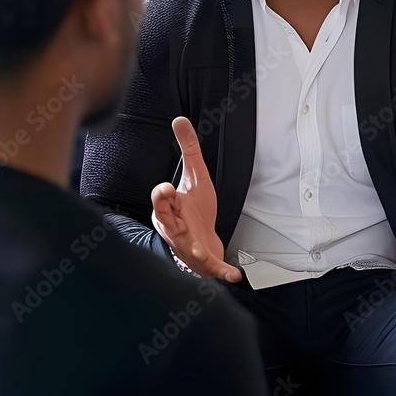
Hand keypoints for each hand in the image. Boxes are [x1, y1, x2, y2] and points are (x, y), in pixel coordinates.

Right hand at [150, 116, 242, 281]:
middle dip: (169, 219)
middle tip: (173, 212)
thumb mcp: (196, 177)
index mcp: (169, 209)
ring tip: (200, 253)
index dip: (163, 195)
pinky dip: (221, 271)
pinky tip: (234, 275)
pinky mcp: (204, 261)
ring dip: (193, 250)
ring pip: (187, 247)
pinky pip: (211, 268)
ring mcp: (188, 246)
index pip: (161, 200)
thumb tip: (180, 120)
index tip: (167, 188)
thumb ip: (188, 149)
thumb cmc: (195, 212)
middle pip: (168, 223)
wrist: (204, 243)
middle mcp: (174, 229)